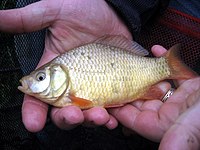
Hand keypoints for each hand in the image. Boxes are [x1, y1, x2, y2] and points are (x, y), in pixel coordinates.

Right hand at [0, 0, 130, 131]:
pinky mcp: (111, 86)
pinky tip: (112, 117)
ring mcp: (93, 86)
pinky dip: (110, 116)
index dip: (33, 111)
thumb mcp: (55, 12)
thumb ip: (27, 20)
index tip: (33, 123)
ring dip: (91, 120)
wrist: (114, 12)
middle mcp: (72, 83)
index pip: (39, 96)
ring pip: (87, 112)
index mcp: (55, 70)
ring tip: (100, 117)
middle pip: (63, 110)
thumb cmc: (85, 9)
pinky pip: (109, 108)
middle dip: (66, 118)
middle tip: (74, 116)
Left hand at [110, 45, 199, 148]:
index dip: (118, 107)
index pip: (133, 118)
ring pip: (153, 85)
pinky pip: (172, 72)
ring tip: (131, 62)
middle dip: (127, 87)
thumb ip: (180, 141)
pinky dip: (164, 60)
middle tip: (114, 74)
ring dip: (143, 73)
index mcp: (165, 125)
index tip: (106, 96)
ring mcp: (179, 98)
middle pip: (140, 100)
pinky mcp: (189, 86)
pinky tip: (158, 50)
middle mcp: (169, 112)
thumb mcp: (196, 124)